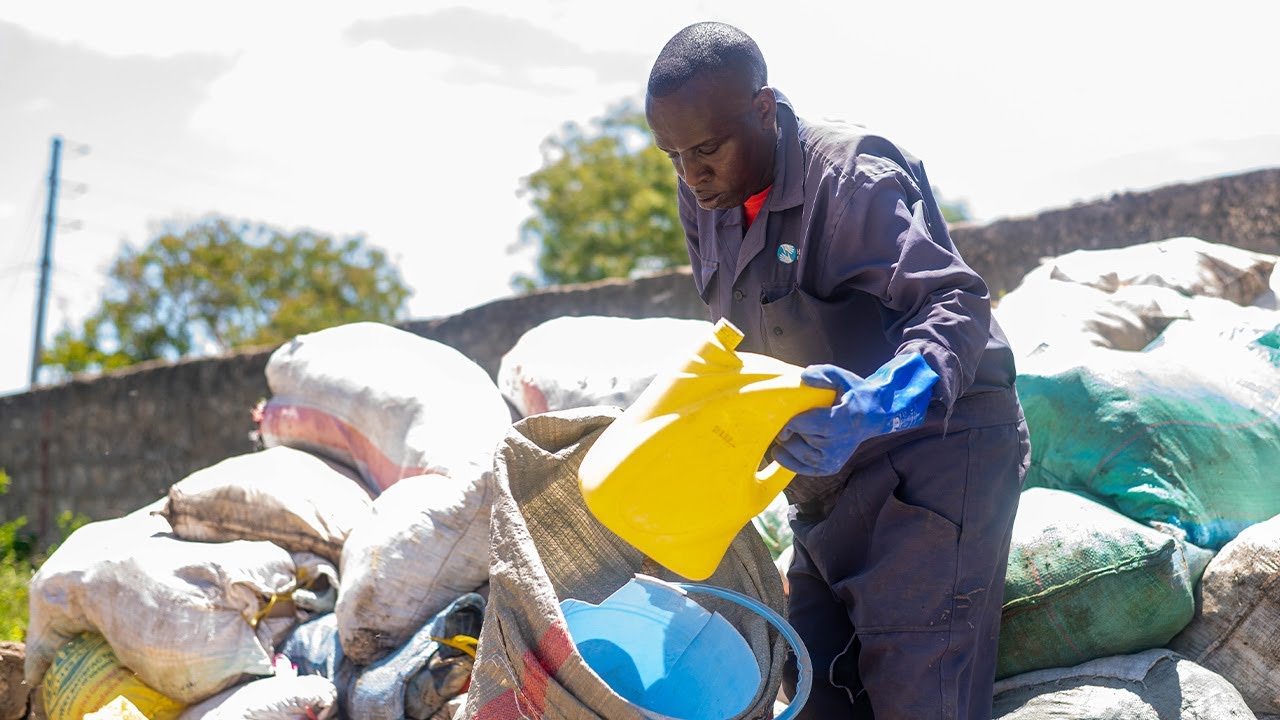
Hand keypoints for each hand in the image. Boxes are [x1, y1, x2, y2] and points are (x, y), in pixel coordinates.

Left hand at [774, 353, 938, 475]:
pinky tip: (781, 450)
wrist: (873, 415)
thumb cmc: (854, 395)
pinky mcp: (829, 467)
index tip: (782, 412)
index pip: (801, 424)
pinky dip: (788, 460)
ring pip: (796, 453)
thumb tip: (803, 378)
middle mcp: (836, 445)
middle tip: (786, 419)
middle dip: (786, 428)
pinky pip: (801, 468)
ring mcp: (833, 459)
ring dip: (786, 442)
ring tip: (787, 431)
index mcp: (839, 422)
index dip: (786, 419)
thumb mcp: (842, 378)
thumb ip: (823, 374)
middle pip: (795, 438)